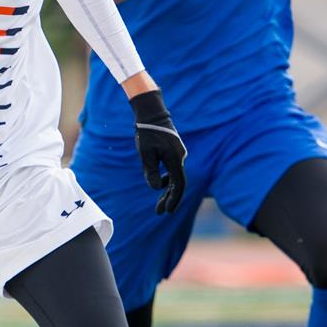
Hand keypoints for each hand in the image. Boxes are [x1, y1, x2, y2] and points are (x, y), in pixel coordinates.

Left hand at [128, 89, 186, 214]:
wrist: (152, 114)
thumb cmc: (147, 133)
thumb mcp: (145, 154)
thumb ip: (150, 172)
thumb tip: (156, 188)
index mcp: (175, 159)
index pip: (178, 185)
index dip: (174, 200)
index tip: (167, 211)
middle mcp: (181, 158)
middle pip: (178, 184)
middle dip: (169, 199)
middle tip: (159, 212)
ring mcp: (179, 155)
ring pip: (176, 177)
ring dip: (168, 190)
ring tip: (159, 203)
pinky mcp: (175, 152)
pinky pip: (174, 170)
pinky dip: (168, 180)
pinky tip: (160, 184)